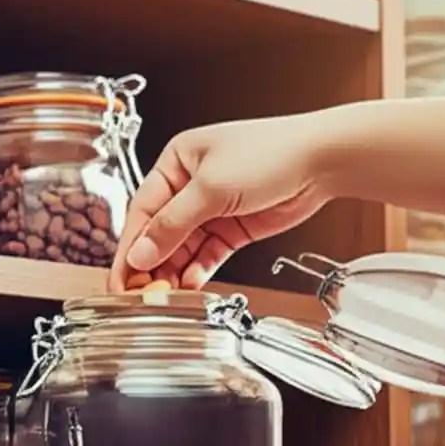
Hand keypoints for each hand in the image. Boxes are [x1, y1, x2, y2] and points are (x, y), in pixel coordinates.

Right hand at [107, 112, 333, 290]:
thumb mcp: (211, 188)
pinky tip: (190, 284)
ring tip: (165, 293)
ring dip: (173, 270)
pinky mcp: (233, 227)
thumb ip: (173, 225)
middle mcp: (189, 185)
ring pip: (182, 247)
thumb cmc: (270, 153)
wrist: (323, 159)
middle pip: (159, 232)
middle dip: (150, 263)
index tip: (121, 277)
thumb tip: (139, 253)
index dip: (130, 246)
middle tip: (140, 293)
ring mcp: (212, 208)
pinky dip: (198, 269)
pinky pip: (207, 253)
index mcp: (175, 162)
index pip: (142, 211)